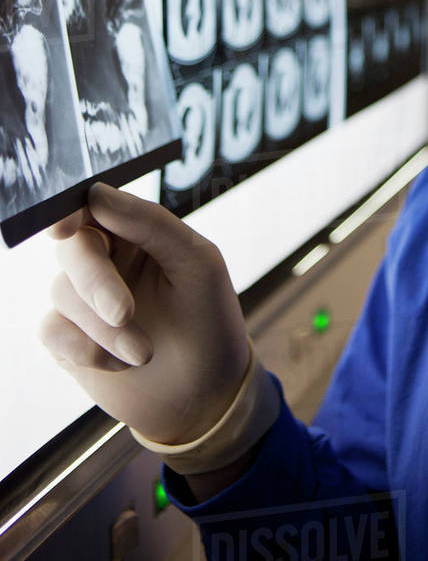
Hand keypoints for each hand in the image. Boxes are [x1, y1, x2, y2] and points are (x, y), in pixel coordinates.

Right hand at [39, 183, 250, 445]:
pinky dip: (85, 349)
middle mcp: (107, 259)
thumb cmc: (210, 320)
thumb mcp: (197, 262)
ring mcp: (85, 300)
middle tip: (124, 313)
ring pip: (63, 293)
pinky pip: (52, 331)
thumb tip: (95, 194)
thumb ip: (150, 222)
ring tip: (143, 353)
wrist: (206, 398)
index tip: (67, 226)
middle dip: (95, 281)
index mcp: (137, 232)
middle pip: (73, 248)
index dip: (73, 210)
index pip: (94, 205)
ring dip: (104, 328)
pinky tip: (120, 364)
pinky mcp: (70, 339)